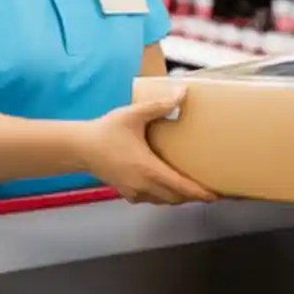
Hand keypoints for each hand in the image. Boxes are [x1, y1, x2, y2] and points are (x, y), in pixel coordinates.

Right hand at [82, 92, 216, 205]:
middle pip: (175, 198)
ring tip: (192, 189)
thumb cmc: (106, 131)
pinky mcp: (126, 192)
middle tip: (209, 191)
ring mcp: (133, 191)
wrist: (79, 147)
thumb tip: (183, 93)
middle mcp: (142, 185)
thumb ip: (160, 105)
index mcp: (148, 169)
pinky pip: (150, 199)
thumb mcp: (134, 114)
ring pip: (163, 200)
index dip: (199, 193)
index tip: (214, 196)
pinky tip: (166, 186)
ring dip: (178, 197)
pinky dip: (162, 196)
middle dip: (193, 196)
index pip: (180, 187)